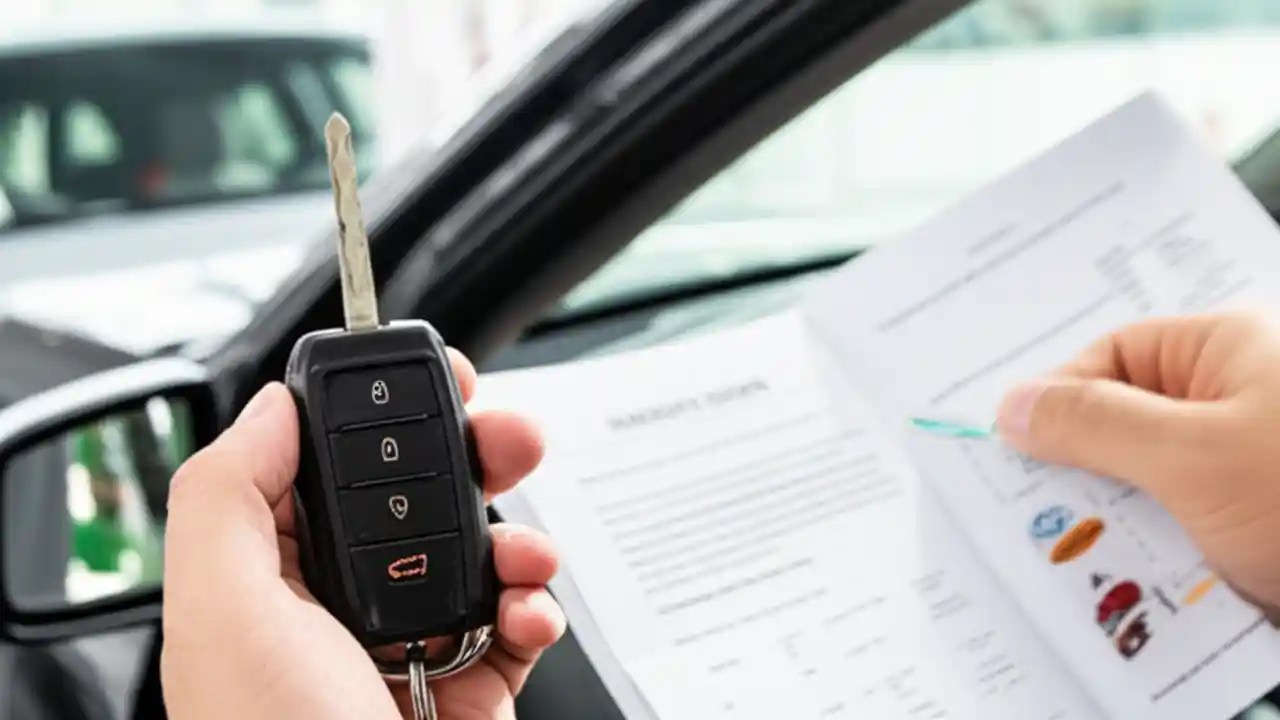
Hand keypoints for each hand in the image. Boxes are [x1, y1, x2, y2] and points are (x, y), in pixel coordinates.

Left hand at [161, 351, 564, 718]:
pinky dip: (537, 607)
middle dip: (474, 456)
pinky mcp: (471, 682)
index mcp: (270, 574)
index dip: (380, 413)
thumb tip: (272, 406)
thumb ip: (229, 493)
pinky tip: (529, 614)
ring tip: (527, 554)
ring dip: (518, 536)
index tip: (431, 376)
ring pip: (480, 549)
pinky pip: (518, 619)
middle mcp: (340, 603)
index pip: (327, 462)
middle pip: (419, 495)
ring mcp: (411, 641)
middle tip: (510, 436)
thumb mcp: (223, 612)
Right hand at [996, 311, 1279, 609]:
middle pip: (1122, 425)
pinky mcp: (1251, 525)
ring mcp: (1244, 469)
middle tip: (1036, 516)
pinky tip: (1140, 588)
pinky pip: (1179, 533)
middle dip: (1082, 473)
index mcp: (1227, 354)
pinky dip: (1154, 560)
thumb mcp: (1194, 457)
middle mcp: (1236, 403)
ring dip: (1117, 527)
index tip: (1014, 449)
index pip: (1113, 356)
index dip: (1059, 396)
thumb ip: (1095, 425)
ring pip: (1147, 489)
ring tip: (1093, 562)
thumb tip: (1012, 405)